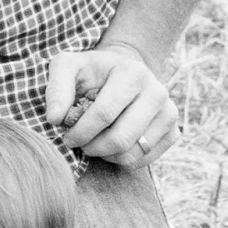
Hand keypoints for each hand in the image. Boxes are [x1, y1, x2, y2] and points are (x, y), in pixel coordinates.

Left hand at [44, 42, 179, 168]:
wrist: (122, 72)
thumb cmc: (90, 72)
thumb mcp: (67, 67)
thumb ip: (57, 88)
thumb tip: (54, 119)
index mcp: (133, 73)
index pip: (104, 114)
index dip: (80, 131)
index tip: (66, 135)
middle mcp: (157, 92)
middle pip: (120, 138)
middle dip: (91, 147)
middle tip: (78, 142)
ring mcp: (169, 113)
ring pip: (131, 153)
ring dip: (104, 155)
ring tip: (93, 141)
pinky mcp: (173, 132)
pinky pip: (142, 160)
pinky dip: (120, 159)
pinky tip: (110, 145)